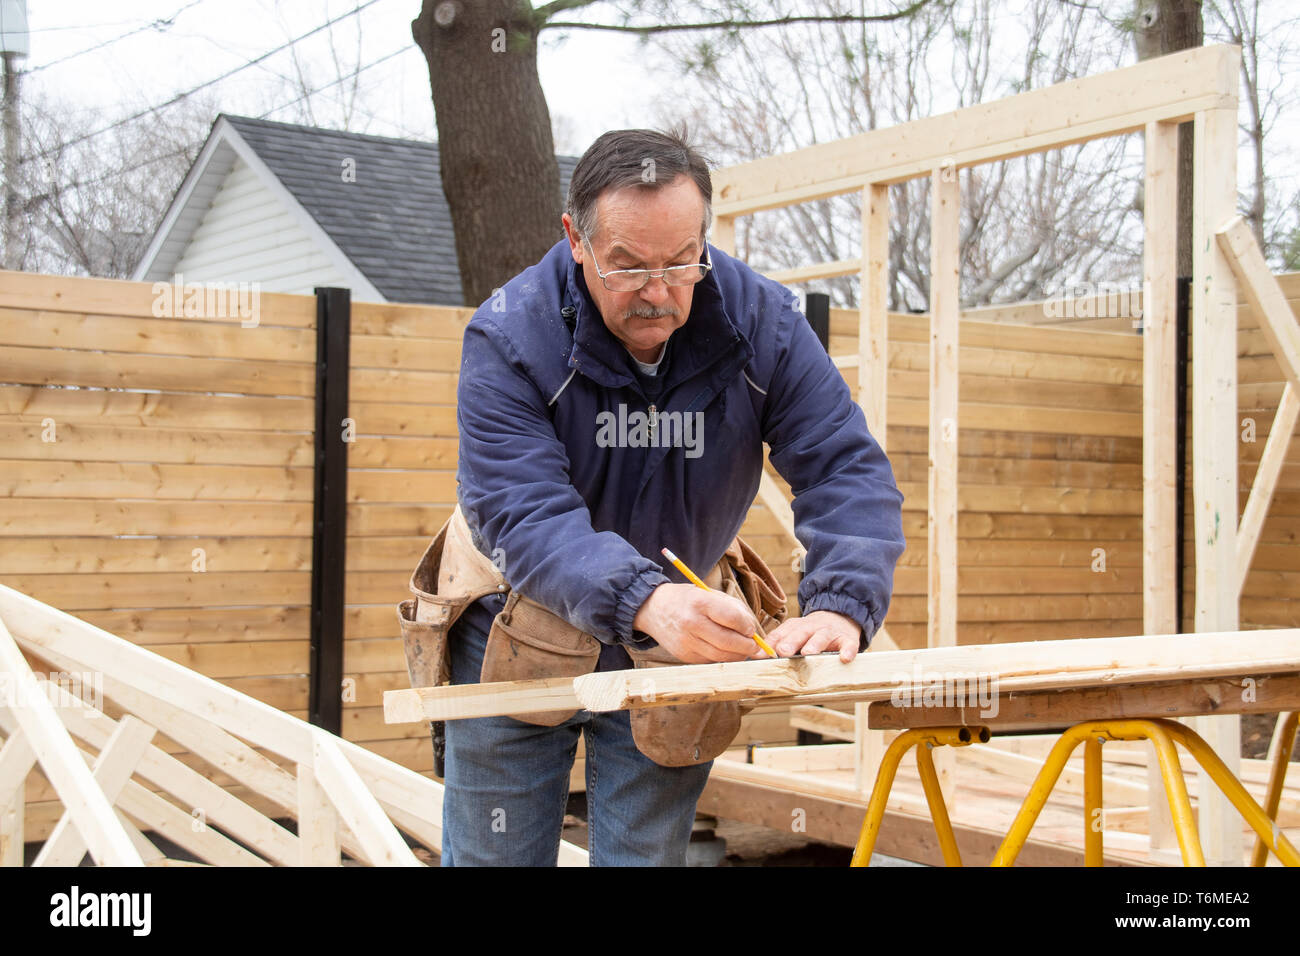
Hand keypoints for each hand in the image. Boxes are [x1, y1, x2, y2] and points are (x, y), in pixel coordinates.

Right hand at [632, 583, 761, 663]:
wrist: (653, 609)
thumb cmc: (687, 599)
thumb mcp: (709, 593)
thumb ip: (733, 609)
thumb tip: (753, 630)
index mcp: (699, 602)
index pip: (732, 618)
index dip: (747, 627)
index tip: (751, 629)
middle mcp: (691, 623)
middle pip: (728, 642)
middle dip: (747, 647)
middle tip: (754, 645)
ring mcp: (686, 642)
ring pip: (721, 656)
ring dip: (738, 655)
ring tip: (742, 648)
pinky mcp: (684, 656)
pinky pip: (710, 660)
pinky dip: (722, 657)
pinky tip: (723, 649)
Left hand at [766, 611, 862, 662]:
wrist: (840, 616)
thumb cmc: (812, 632)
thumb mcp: (793, 633)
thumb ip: (776, 643)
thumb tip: (754, 656)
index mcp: (795, 627)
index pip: (781, 634)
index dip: (771, 644)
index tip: (760, 655)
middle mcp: (811, 627)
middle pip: (800, 633)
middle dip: (791, 642)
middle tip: (783, 651)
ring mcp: (830, 632)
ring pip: (821, 637)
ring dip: (815, 644)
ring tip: (809, 653)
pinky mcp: (848, 639)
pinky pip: (849, 645)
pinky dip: (847, 651)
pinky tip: (845, 658)